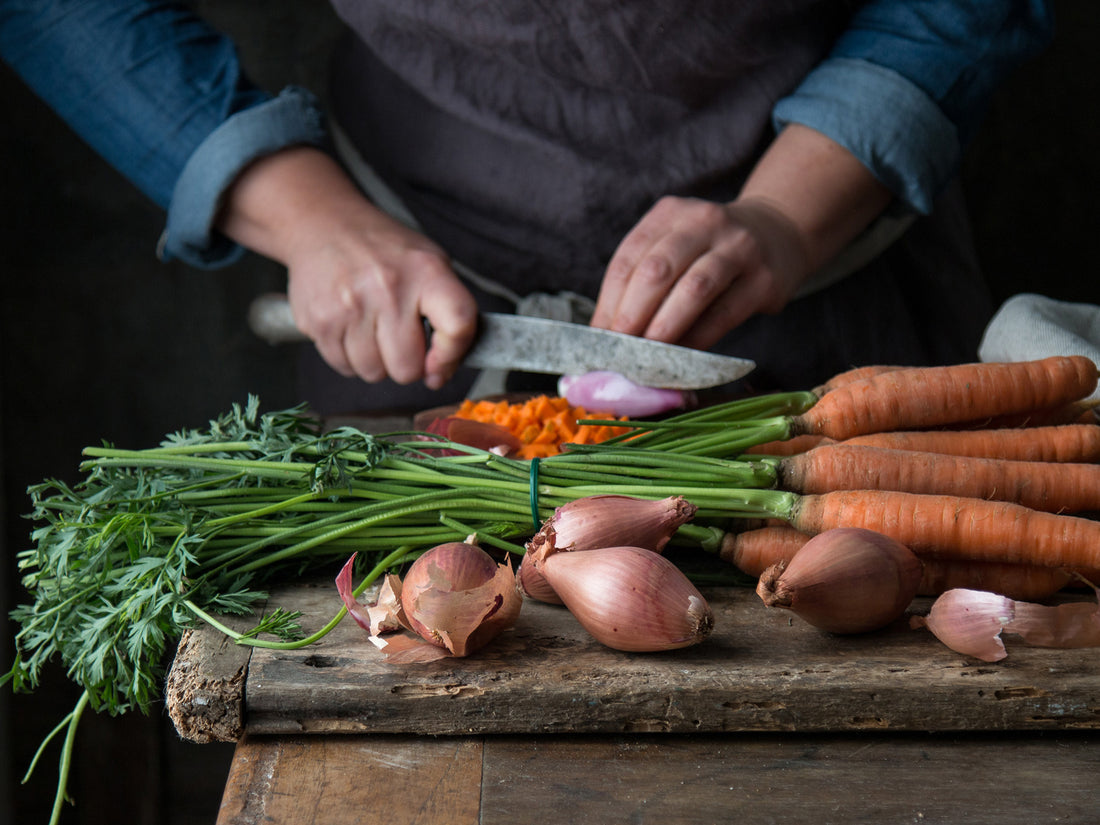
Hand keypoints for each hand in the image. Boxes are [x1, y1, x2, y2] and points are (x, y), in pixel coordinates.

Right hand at [218, 147, 477, 387]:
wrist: (324, 223)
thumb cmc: (384, 250)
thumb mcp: (430, 262)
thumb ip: (448, 312)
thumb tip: (443, 371)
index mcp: (426, 271)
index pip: (458, 325)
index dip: (453, 356)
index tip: (441, 367)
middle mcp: (389, 288)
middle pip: (408, 368)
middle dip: (406, 363)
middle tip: (400, 340)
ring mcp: (351, 306)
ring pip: (374, 373)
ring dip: (376, 361)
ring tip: (371, 328)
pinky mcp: (320, 320)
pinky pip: (344, 367)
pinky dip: (349, 357)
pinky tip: (350, 327)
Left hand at [591, 124, 893, 350]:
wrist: (778, 232)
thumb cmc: (709, 251)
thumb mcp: (675, 246)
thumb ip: (644, 280)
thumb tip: (609, 335)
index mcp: (670, 213)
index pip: (629, 257)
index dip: (609, 301)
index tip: (598, 338)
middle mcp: (704, 222)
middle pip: (658, 270)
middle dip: (633, 315)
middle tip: (618, 351)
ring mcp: (738, 248)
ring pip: (694, 289)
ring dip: (665, 328)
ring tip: (647, 357)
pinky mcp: (764, 280)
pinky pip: (724, 314)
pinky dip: (699, 339)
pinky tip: (682, 358)